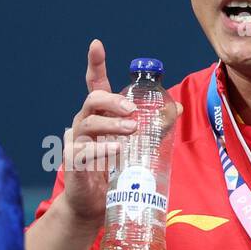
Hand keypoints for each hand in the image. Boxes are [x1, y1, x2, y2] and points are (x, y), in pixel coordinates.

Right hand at [62, 39, 181, 225]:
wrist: (95, 204)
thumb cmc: (114, 170)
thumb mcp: (136, 145)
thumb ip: (152, 125)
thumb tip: (176, 108)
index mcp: (99, 115)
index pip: (95, 84)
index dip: (95, 64)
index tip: (96, 45)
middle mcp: (84, 124)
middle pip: (92, 100)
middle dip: (113, 101)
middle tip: (133, 110)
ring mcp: (76, 142)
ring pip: (89, 124)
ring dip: (112, 125)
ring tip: (132, 130)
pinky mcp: (73, 163)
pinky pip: (84, 151)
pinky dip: (102, 150)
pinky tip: (117, 152)